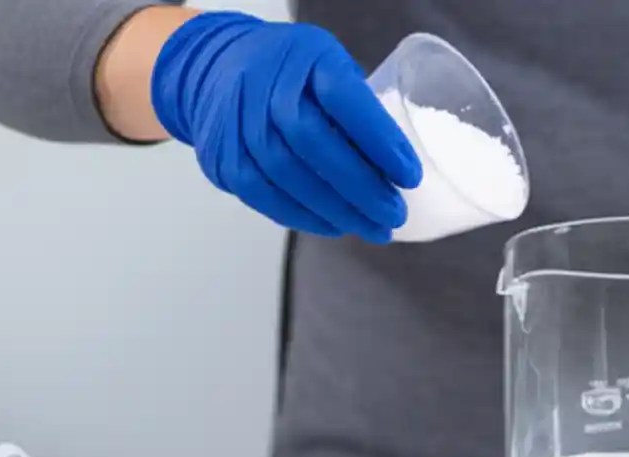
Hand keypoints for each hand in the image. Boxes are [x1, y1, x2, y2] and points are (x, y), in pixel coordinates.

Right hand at [151, 12, 421, 241]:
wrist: (217, 68)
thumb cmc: (294, 73)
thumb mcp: (331, 67)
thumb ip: (360, 108)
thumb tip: (401, 170)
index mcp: (305, 56)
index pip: (343, 98)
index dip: (380, 141)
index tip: (411, 176)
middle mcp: (264, 84)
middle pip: (314, 143)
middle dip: (361, 187)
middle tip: (395, 214)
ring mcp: (236, 121)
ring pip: (288, 176)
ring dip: (337, 211)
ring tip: (373, 228)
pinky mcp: (221, 157)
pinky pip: (264, 195)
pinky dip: (304, 217)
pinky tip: (334, 226)